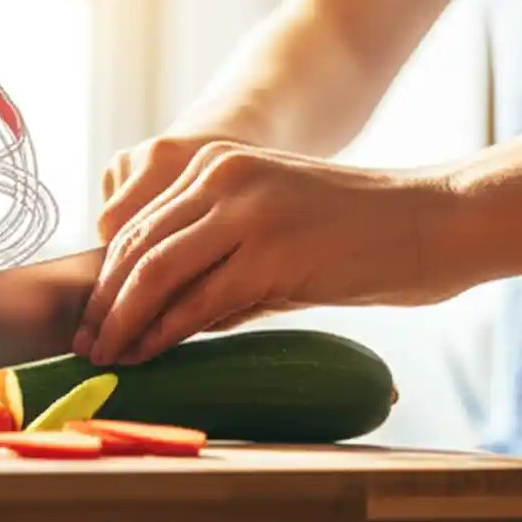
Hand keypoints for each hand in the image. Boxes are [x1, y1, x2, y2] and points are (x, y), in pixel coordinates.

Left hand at [73, 141, 456, 365]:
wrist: (434, 220)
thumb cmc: (359, 232)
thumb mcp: (274, 229)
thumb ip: (218, 259)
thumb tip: (163, 315)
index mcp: (219, 164)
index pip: (139, 223)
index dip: (107, 276)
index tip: (92, 316)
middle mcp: (222, 177)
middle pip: (136, 247)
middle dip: (105, 304)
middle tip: (87, 345)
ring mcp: (246, 211)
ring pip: (155, 272)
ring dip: (124, 322)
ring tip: (108, 357)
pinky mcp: (271, 253)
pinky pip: (198, 301)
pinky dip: (165, 334)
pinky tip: (149, 355)